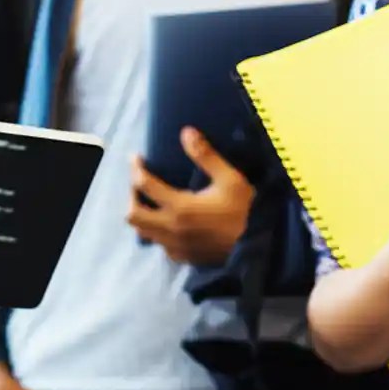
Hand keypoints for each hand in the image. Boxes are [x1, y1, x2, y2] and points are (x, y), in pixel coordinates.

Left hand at [128, 127, 254, 264]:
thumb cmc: (245, 210)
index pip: (144, 185)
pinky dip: (157, 232)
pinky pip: (160, 245)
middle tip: (139, 183)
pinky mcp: (183, 257)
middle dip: (131, 195)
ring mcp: (175, 246)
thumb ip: (206, 156)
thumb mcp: (230, 178)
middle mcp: (171, 229)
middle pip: (133, 214)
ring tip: (150, 202)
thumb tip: (186, 132)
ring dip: (142, 215)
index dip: (136, 168)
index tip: (135, 157)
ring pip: (143, 232)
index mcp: (180, 207)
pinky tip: (169, 223)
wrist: (257, 247)